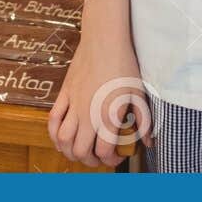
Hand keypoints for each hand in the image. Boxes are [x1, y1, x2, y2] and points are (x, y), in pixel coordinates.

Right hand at [47, 33, 150, 166]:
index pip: (104, 152)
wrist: (104, 39)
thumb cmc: (124, 64)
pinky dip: (54, 133)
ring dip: (68, 151)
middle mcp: (88, 114)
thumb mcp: (139, 93)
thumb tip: (149, 141)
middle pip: (80, 151)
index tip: (118, 157)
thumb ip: (144, 121)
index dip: (111, 161)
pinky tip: (61, 136)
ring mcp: (73, 104)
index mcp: (108, 116)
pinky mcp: (64, 93)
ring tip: (78, 150)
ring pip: (62, 139)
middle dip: (89, 161)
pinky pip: (52, 119)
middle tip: (98, 157)